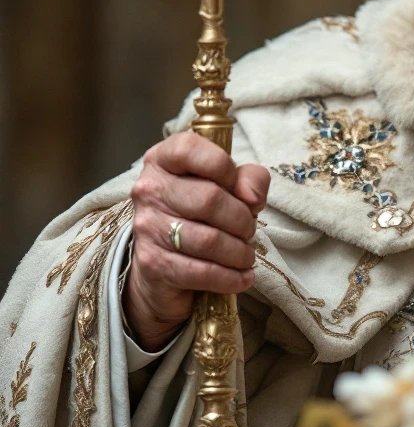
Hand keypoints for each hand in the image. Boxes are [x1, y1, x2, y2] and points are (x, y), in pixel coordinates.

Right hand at [126, 131, 270, 351]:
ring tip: (246, 255)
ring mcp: (147, 227)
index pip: (189, 148)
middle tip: (249, 231)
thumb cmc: (202, 217)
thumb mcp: (229, 187)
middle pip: (209, 199)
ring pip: (209, 239)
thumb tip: (252, 196)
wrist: (163, 269)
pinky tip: (242, 277)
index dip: (224, 167)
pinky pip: (201, 271)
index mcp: (163, 160)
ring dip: (239, 252)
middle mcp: (149, 189)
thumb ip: (249, 178)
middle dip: (242, 219)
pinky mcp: (152, 264)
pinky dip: (230, 277)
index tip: (239, 188)